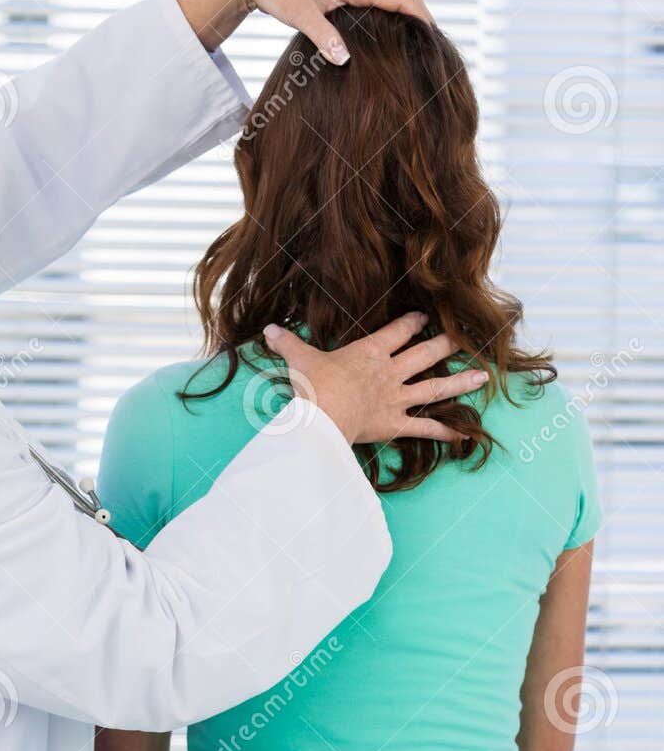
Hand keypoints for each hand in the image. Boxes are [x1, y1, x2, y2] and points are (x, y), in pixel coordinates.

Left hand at [175, 0, 432, 60]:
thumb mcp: (299, 14)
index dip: (422, 16)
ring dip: (406, 19)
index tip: (434, 38)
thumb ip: (322, 36)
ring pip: (390, 1)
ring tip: (416, 47)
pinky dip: (388, 19)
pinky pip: (375, 6)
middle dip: (421, 18)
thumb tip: (345, 59)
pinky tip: (385, 41)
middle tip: (432, 48)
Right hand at [263, 315, 488, 446]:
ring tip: (482, 376)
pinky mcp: (397, 424)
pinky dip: (445, 432)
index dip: (412, 322)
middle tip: (464, 338)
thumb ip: (287, 343)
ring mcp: (397, 398)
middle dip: (446, 345)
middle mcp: (390, 372)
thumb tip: (267, 330)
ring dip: (460, 381)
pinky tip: (464, 433)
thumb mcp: (299, 360)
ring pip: (435, 387)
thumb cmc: (312, 386)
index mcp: (369, 352)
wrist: (322, 415)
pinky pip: (425, 428)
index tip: (424, 317)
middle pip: (425, 354)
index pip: (397, 331)